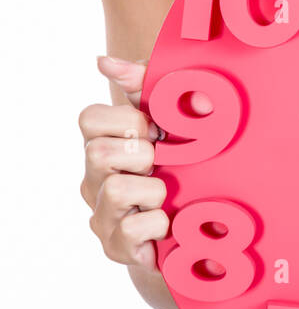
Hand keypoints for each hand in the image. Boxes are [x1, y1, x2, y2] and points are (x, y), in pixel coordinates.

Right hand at [78, 55, 169, 271]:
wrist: (199, 228)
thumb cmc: (182, 164)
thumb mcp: (171, 118)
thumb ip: (146, 84)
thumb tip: (103, 61)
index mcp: (104, 142)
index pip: (89, 118)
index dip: (127, 119)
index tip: (155, 130)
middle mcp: (94, 178)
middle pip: (96, 152)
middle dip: (142, 154)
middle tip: (162, 164)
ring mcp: (101, 214)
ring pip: (115, 190)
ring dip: (154, 191)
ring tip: (166, 195)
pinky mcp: (116, 247)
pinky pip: (130, 230)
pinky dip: (157, 225)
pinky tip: (167, 223)